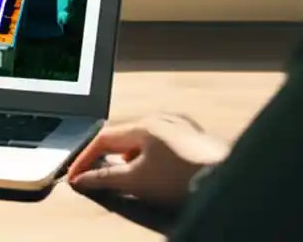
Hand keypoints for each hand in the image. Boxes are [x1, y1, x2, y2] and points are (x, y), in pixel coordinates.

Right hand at [67, 113, 228, 208]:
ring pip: (145, 139)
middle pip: (124, 135)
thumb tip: (83, 179)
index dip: (85, 158)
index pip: (104, 138)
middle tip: (97, 174)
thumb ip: (106, 179)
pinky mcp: (197, 137)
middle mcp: (162, 119)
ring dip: (130, 156)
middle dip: (108, 156)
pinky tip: (155, 172)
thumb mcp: (137, 181)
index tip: (76, 176)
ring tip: (128, 176)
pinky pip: (164, 143)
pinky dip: (150, 156)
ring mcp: (181, 126)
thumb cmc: (181, 178)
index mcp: (144, 125)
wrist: (226, 179)